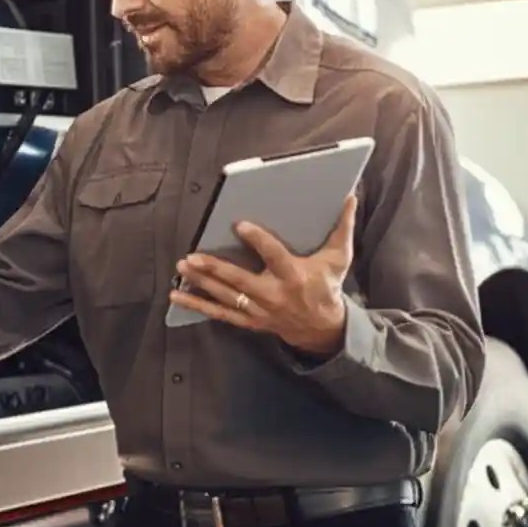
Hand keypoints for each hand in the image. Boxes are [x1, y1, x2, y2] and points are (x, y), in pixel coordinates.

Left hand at [169, 194, 357, 357]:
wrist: (324, 329)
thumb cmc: (328, 287)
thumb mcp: (339, 258)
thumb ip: (343, 227)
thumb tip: (350, 197)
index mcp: (294, 276)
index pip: (274, 255)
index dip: (257, 240)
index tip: (239, 224)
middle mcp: (273, 295)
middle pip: (239, 281)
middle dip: (214, 269)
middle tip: (191, 256)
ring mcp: (259, 310)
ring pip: (225, 296)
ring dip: (201, 283)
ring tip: (181, 267)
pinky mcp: (249, 321)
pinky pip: (220, 314)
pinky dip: (197, 305)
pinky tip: (177, 295)